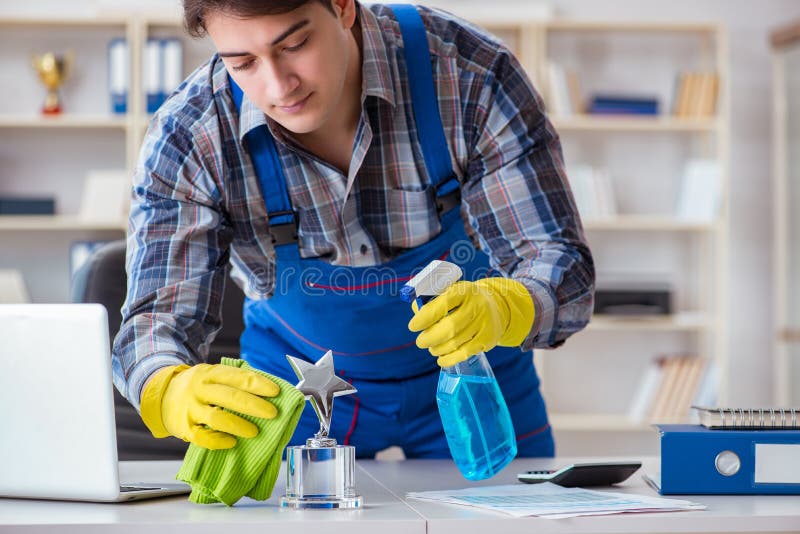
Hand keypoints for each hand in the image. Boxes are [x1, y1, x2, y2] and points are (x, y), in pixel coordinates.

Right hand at [140, 363, 278, 449]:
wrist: (162, 394)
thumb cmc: (198, 386)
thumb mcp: (212, 374)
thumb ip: (234, 381)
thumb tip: (266, 392)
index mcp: (210, 373)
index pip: (238, 377)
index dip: (258, 384)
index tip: (276, 391)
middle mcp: (199, 389)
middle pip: (230, 397)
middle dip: (254, 405)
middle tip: (272, 413)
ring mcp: (190, 408)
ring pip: (216, 418)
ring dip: (238, 425)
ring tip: (255, 431)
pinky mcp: (184, 427)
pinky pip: (202, 437)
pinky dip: (218, 441)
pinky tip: (231, 442)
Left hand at [407, 277, 534, 367]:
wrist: (495, 307)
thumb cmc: (464, 300)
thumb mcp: (451, 292)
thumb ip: (432, 300)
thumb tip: (416, 310)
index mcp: (464, 291)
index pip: (443, 303)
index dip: (426, 316)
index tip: (413, 326)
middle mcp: (477, 306)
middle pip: (450, 326)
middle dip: (430, 337)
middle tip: (420, 342)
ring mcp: (484, 323)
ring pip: (456, 342)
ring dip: (438, 348)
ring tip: (431, 348)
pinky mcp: (488, 339)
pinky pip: (465, 353)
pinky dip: (450, 358)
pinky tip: (441, 359)